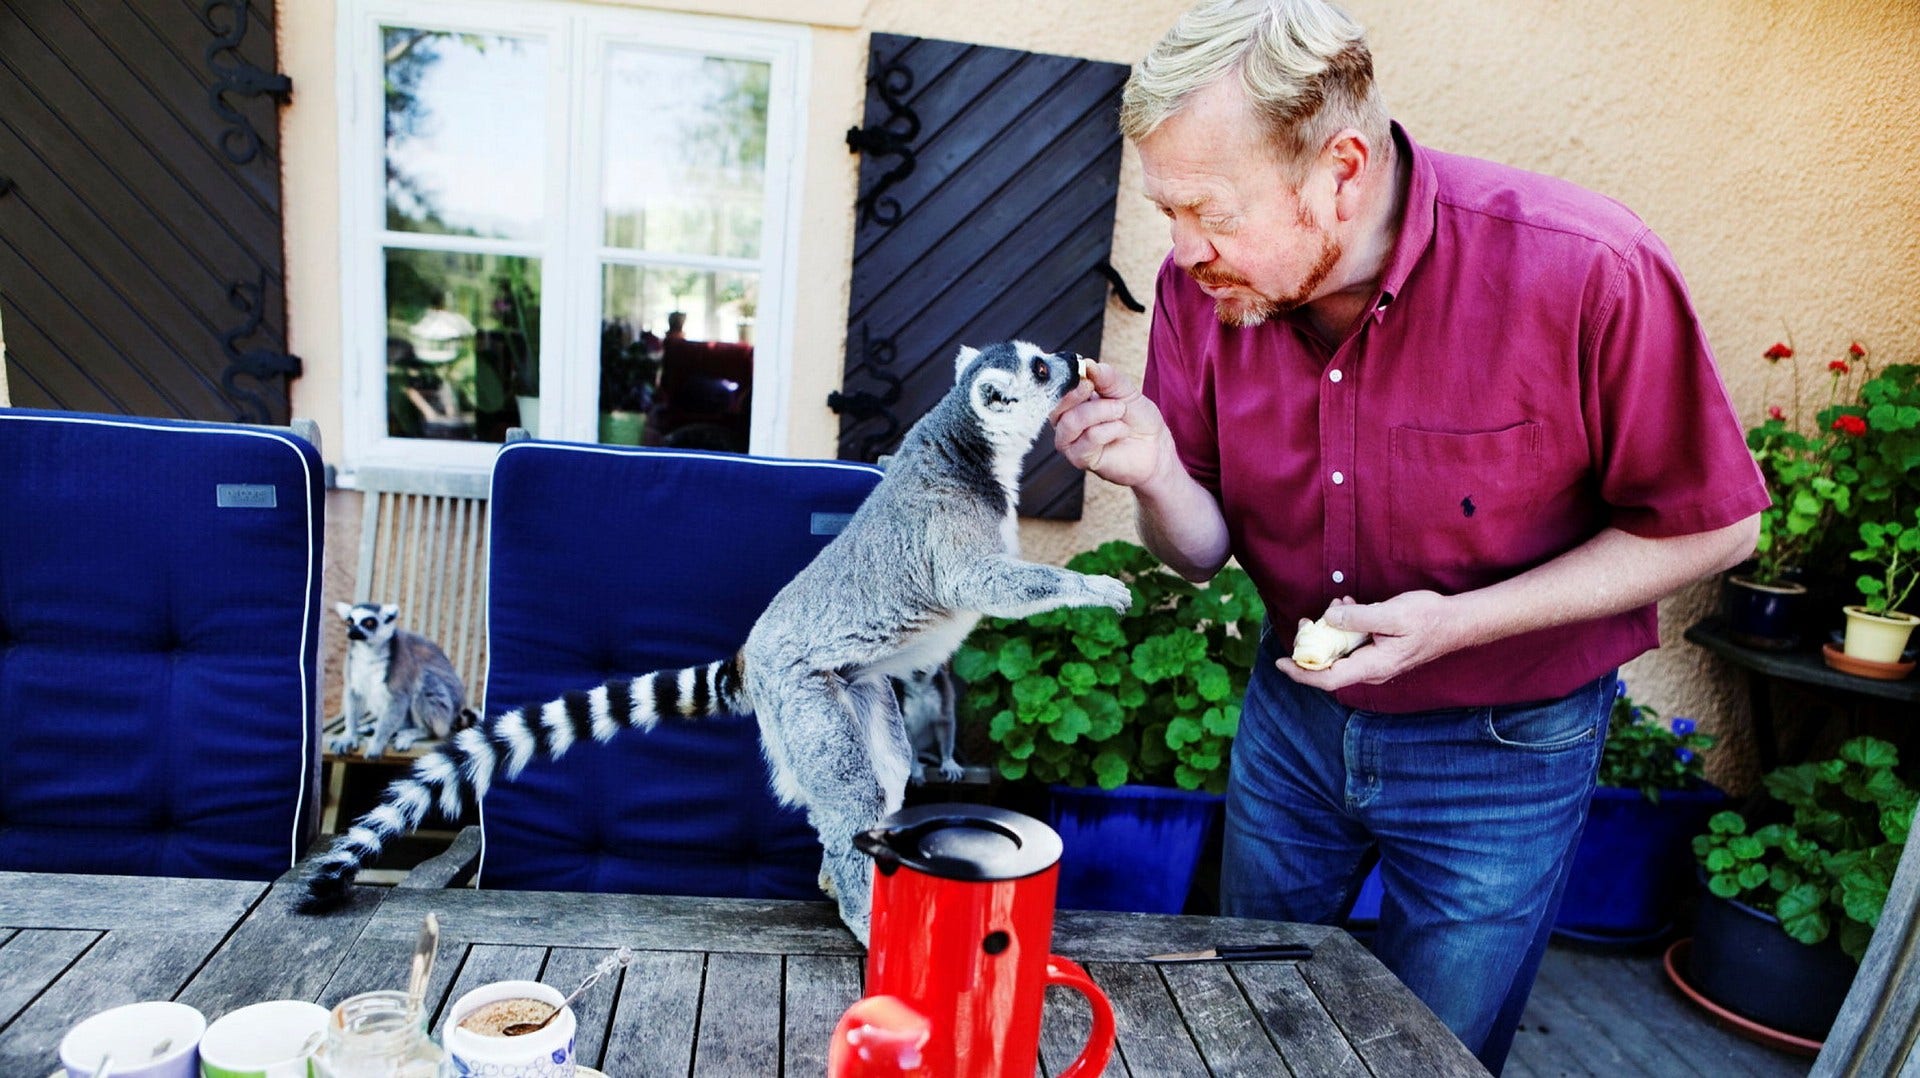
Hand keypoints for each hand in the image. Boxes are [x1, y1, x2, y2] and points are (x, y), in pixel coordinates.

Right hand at [1049, 360, 1175, 488]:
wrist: (1155, 446)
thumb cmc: (1138, 419)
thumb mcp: (1125, 391)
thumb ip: (1106, 378)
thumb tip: (1087, 364)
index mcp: (1073, 403)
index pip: (1056, 390)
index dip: (1067, 381)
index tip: (1087, 375)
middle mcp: (1066, 422)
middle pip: (1058, 407)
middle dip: (1083, 396)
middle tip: (1111, 396)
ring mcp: (1071, 442)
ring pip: (1070, 423)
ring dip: (1100, 413)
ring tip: (1120, 411)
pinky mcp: (1081, 459)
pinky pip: (1087, 440)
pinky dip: (1109, 431)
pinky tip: (1122, 430)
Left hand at [1277, 590, 1460, 689]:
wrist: (1456, 621)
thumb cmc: (1428, 618)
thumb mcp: (1392, 614)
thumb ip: (1359, 618)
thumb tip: (1329, 619)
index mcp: (1374, 666)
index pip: (1328, 678)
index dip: (1301, 673)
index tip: (1280, 662)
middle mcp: (1372, 670)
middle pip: (1329, 666)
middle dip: (1312, 643)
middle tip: (1306, 620)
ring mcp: (1376, 662)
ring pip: (1340, 652)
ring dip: (1330, 630)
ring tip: (1336, 605)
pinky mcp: (1379, 652)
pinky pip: (1353, 644)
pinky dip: (1344, 627)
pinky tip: (1348, 607)